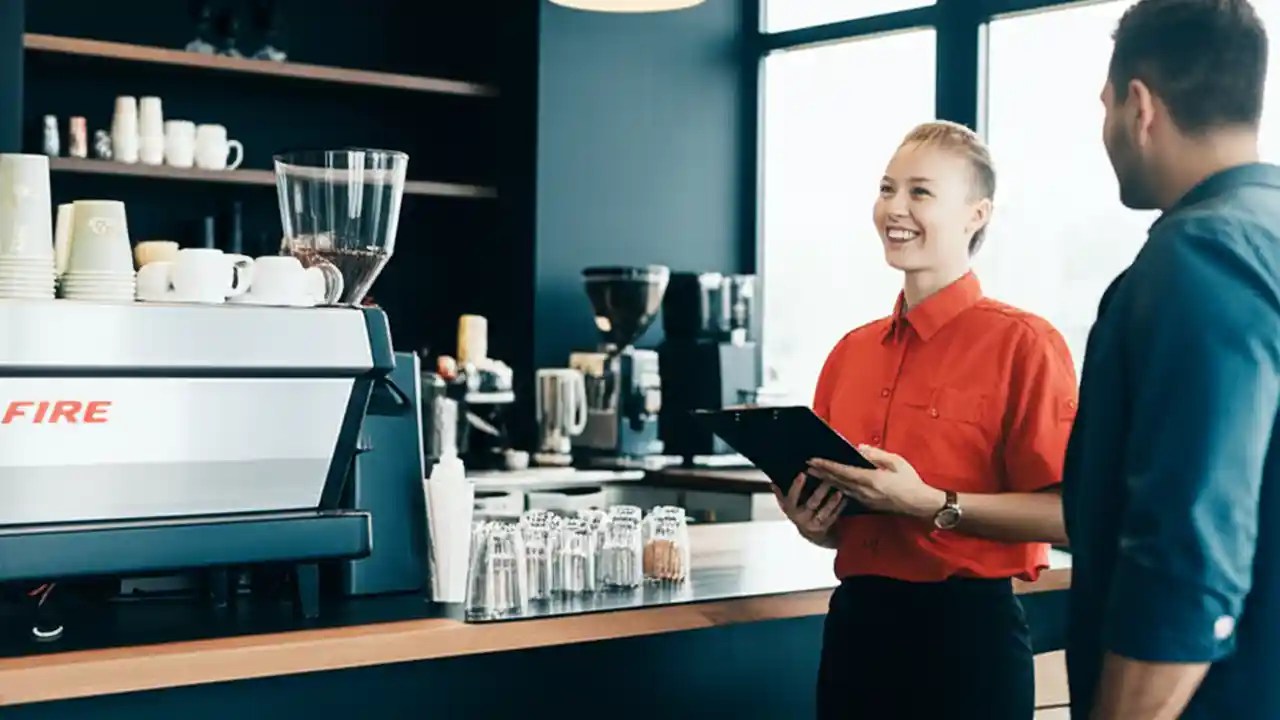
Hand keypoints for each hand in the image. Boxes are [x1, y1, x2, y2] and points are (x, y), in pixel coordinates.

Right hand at [772, 473, 845, 546]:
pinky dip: (839, 508)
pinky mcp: (826, 527)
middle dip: (820, 491)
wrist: (811, 534)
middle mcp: (801, 518)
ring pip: (824, 512)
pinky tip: (845, 499)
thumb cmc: (799, 513)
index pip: (792, 497)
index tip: (802, 474)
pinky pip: (833, 517)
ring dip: (832, 502)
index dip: (796, 486)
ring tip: (839, 491)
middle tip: (828, 479)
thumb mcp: (787, 505)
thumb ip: (781, 494)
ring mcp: (814, 524)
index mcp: (790, 509)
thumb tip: (772, 483)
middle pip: (811, 503)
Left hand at [806, 445, 944, 518]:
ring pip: (839, 489)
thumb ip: (876, 454)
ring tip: (813, 474)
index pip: (842, 471)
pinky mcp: (866, 504)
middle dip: (820, 473)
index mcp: (870, 479)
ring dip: (825, 481)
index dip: (826, 465)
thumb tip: (859, 448)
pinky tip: (830, 485)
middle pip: (836, 481)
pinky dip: (836, 488)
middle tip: (805, 465)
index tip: (813, 460)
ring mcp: (864, 499)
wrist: (919, 504)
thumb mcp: (896, 462)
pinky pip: (846, 495)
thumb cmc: (909, 481)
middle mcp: (864, 491)